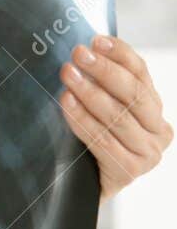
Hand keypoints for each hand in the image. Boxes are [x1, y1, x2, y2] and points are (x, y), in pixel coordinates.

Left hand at [59, 35, 172, 201]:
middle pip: (133, 93)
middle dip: (104, 70)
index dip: (120, 54)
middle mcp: (159, 132)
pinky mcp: (129, 172)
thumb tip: (86, 48)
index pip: (141, 75)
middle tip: (78, 54)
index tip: (96, 40)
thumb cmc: (90, 141)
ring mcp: (148, 154)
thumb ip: (102, 84)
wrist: (81, 188)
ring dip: (90, 92)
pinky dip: (83, 119)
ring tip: (68, 75)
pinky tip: (68, 104)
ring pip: (118, 116)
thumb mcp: (102, 109)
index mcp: (156, 109)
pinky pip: (102, 140)